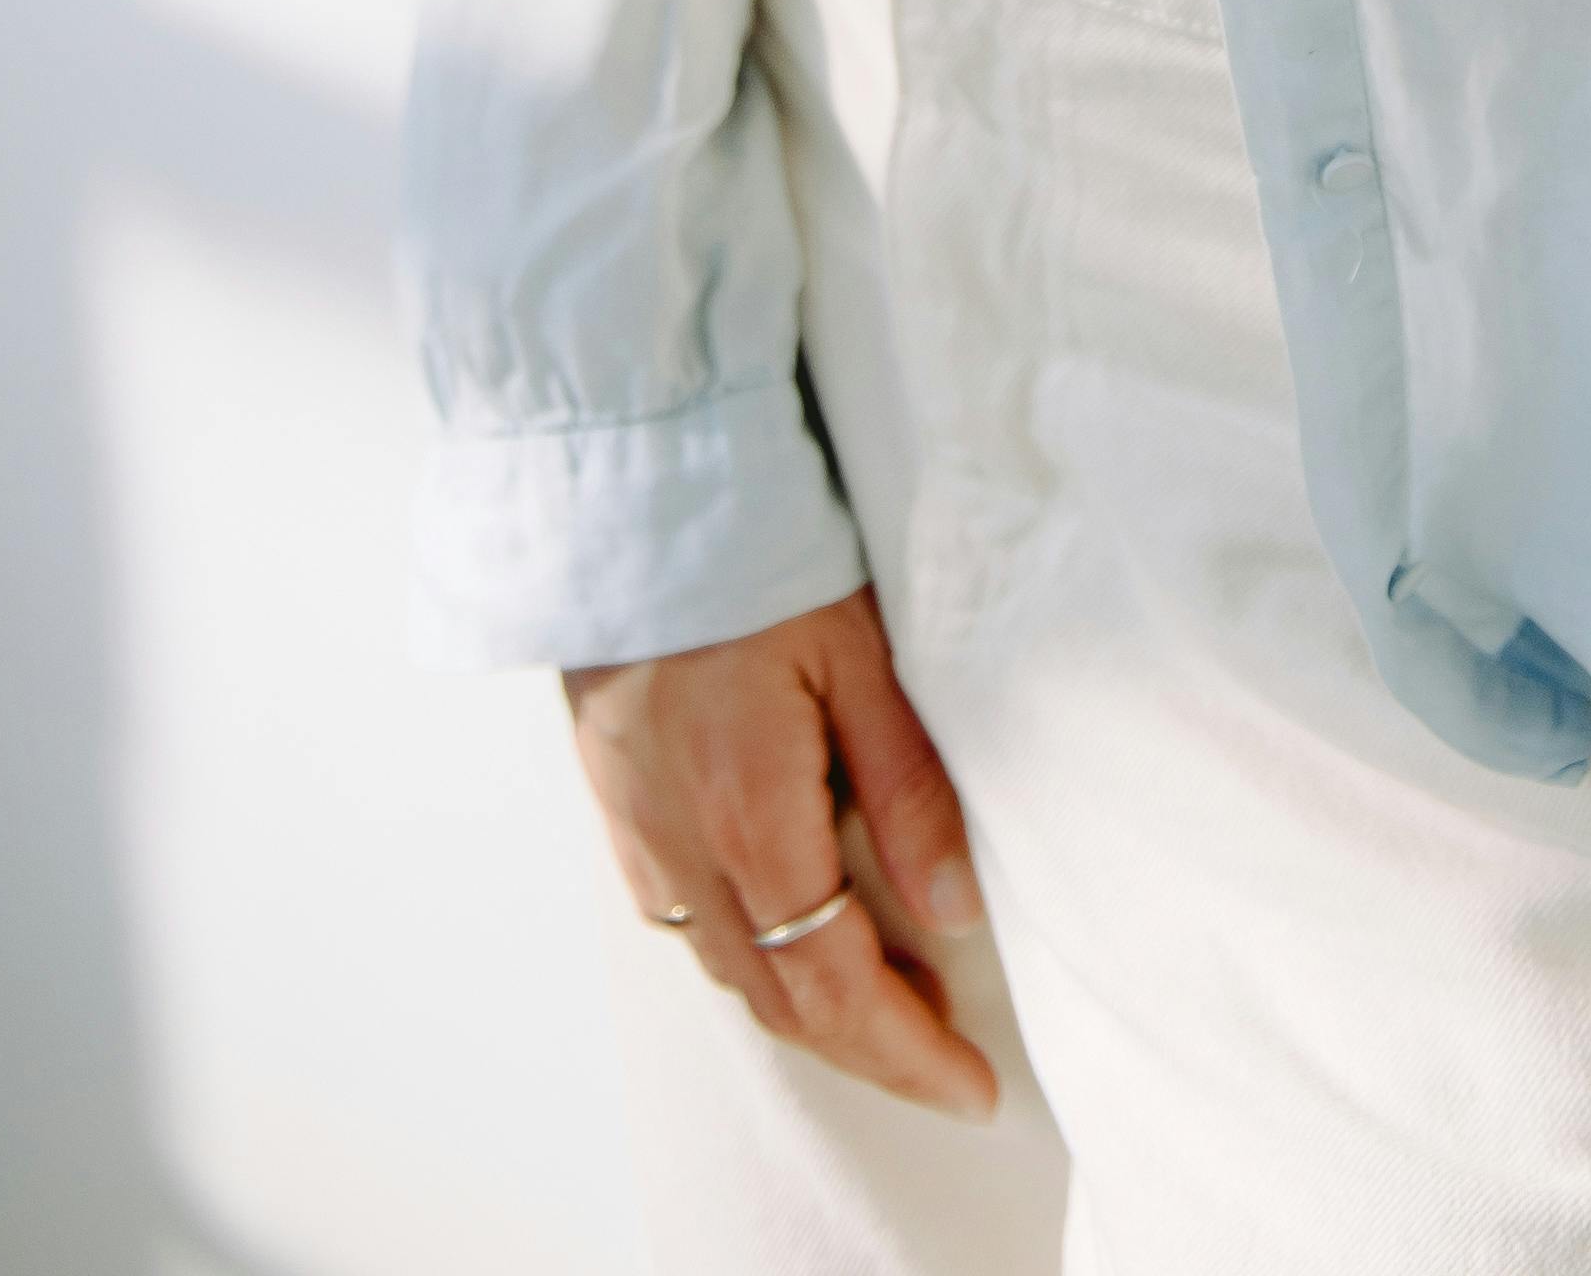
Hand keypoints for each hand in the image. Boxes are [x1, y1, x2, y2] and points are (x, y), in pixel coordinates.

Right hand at [565, 590, 1001, 1120]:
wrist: (628, 503)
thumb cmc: (754, 559)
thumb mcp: (860, 658)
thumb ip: (908, 788)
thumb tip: (954, 910)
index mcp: (753, 823)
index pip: (836, 986)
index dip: (907, 1052)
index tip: (971, 1086)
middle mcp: (686, 855)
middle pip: (783, 1004)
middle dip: (871, 1052)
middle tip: (948, 1068)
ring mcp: (642, 839)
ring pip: (733, 974)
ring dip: (813, 1013)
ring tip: (893, 1011)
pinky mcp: (619, 812)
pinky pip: (688, 928)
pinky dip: (754, 963)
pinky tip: (794, 944)